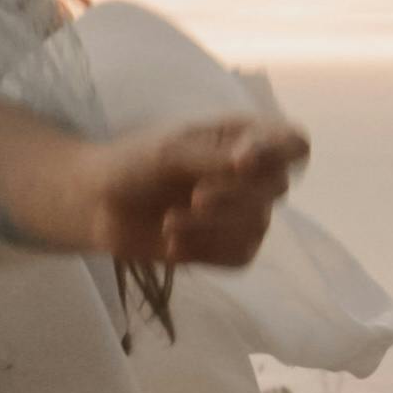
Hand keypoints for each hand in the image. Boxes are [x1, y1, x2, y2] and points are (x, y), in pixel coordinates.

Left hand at [81, 112, 307, 270]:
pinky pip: (240, 254)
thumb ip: (214, 156)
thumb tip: (252, 162)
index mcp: (245, 137)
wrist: (98, 206)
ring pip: (257, 225)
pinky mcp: (229, 247)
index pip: (294, 143)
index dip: (279, 152)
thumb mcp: (170, 151)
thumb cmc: (134, 164)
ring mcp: (244, 213)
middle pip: (277, 187)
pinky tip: (173, 244)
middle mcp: (252, 175)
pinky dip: (204, 250)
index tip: (241, 162)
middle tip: (194, 197)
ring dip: (211, 226)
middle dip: (233, 195)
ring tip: (169, 221)